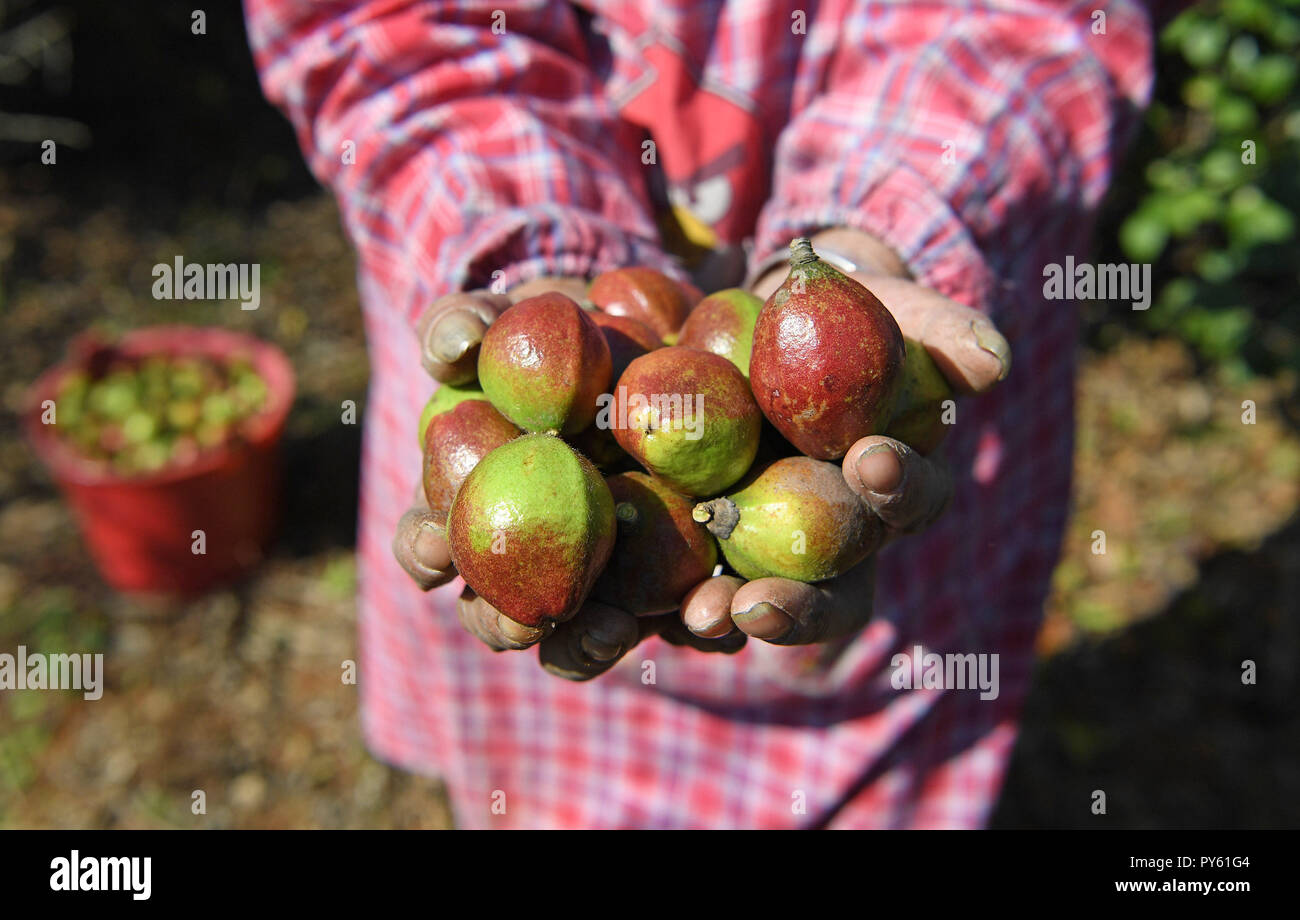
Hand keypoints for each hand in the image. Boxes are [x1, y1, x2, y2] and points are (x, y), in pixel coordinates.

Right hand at [394, 277, 742, 679]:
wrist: (674, 337)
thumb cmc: (568, 326)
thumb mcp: (517, 313)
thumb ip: (468, 320)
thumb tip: (454, 343)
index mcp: (477, 507)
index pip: (433, 543)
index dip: (424, 550)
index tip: (433, 546)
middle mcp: (538, 558)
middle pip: (505, 615)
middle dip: (505, 626)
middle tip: (524, 620)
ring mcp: (612, 581)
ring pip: (592, 635)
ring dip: (595, 644)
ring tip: (618, 629)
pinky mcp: (689, 582)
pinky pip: (693, 618)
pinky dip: (703, 623)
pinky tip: (718, 615)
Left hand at [678, 229, 1010, 645]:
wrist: (760, 319)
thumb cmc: (842, 314)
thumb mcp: (892, 308)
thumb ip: (942, 331)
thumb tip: (993, 360)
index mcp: (890, 489)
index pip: (907, 503)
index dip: (899, 489)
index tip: (872, 460)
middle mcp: (834, 539)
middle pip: (830, 592)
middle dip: (799, 602)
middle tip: (761, 603)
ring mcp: (766, 550)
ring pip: (757, 607)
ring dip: (729, 618)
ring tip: (700, 615)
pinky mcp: (702, 545)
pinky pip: (687, 588)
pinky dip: (665, 603)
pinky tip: (636, 608)